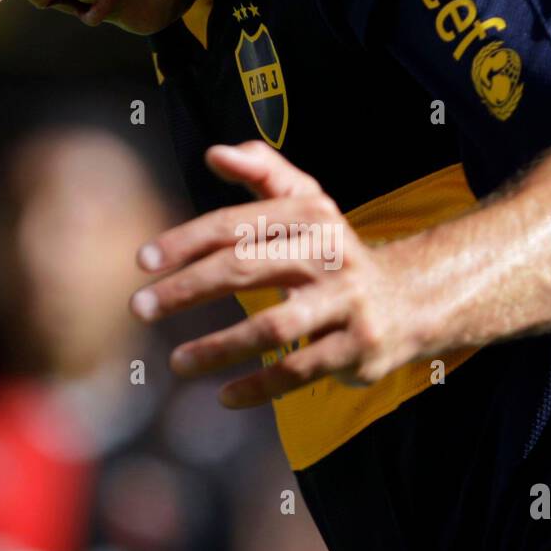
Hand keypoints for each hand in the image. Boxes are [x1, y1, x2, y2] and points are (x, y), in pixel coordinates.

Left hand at [130, 142, 427, 407]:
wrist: (410, 300)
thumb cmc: (335, 252)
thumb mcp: (309, 203)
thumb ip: (264, 171)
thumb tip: (214, 153)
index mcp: (312, 215)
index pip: (238, 224)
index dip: (187, 240)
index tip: (143, 262)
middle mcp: (331, 254)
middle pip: (247, 268)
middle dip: (188, 288)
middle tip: (140, 308)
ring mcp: (347, 303)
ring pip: (273, 327)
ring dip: (218, 346)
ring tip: (176, 362)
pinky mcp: (357, 348)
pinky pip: (298, 370)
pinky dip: (258, 386)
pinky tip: (223, 396)